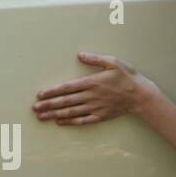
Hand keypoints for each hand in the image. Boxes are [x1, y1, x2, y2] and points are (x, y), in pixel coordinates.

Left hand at [34, 52, 159, 125]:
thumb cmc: (127, 77)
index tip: (40, 94)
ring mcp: (95, 107)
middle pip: (65, 101)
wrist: (141, 95)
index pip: (67, 88)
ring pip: (70, 112)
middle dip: (48, 105)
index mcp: (92, 82)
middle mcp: (91, 96)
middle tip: (34, 108)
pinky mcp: (100, 116)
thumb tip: (80, 54)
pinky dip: (70, 121)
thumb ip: (95, 59)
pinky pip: (82, 120)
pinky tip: (60, 122)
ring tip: (41, 117)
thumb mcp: (114, 62)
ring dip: (54, 114)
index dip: (52, 91)